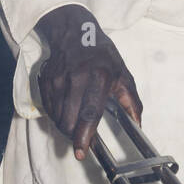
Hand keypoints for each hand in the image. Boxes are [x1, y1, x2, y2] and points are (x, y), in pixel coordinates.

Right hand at [36, 4, 142, 160]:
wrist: (74, 32)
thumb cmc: (102, 55)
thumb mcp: (123, 74)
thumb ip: (132, 102)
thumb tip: (138, 125)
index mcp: (99, 77)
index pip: (89, 113)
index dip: (84, 135)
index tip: (82, 151)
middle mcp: (76, 78)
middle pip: (69, 120)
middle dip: (74, 134)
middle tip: (82, 135)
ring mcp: (58, 79)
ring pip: (57, 117)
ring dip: (65, 125)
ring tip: (76, 117)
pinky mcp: (46, 80)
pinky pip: (49, 109)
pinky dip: (57, 114)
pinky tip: (66, 106)